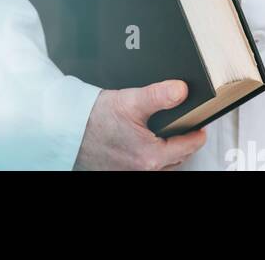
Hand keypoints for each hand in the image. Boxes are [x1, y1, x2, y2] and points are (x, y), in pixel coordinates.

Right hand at [73, 80, 207, 170]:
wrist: (64, 130)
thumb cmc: (92, 118)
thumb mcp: (129, 100)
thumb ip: (158, 95)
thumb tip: (182, 90)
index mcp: (150, 156)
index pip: (189, 146)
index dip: (197, 132)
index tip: (200, 124)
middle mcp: (142, 171)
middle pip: (178, 158)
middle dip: (183, 141)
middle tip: (183, 125)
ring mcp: (130, 174)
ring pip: (162, 165)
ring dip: (168, 152)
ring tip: (165, 133)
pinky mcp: (119, 173)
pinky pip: (145, 168)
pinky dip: (150, 157)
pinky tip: (143, 142)